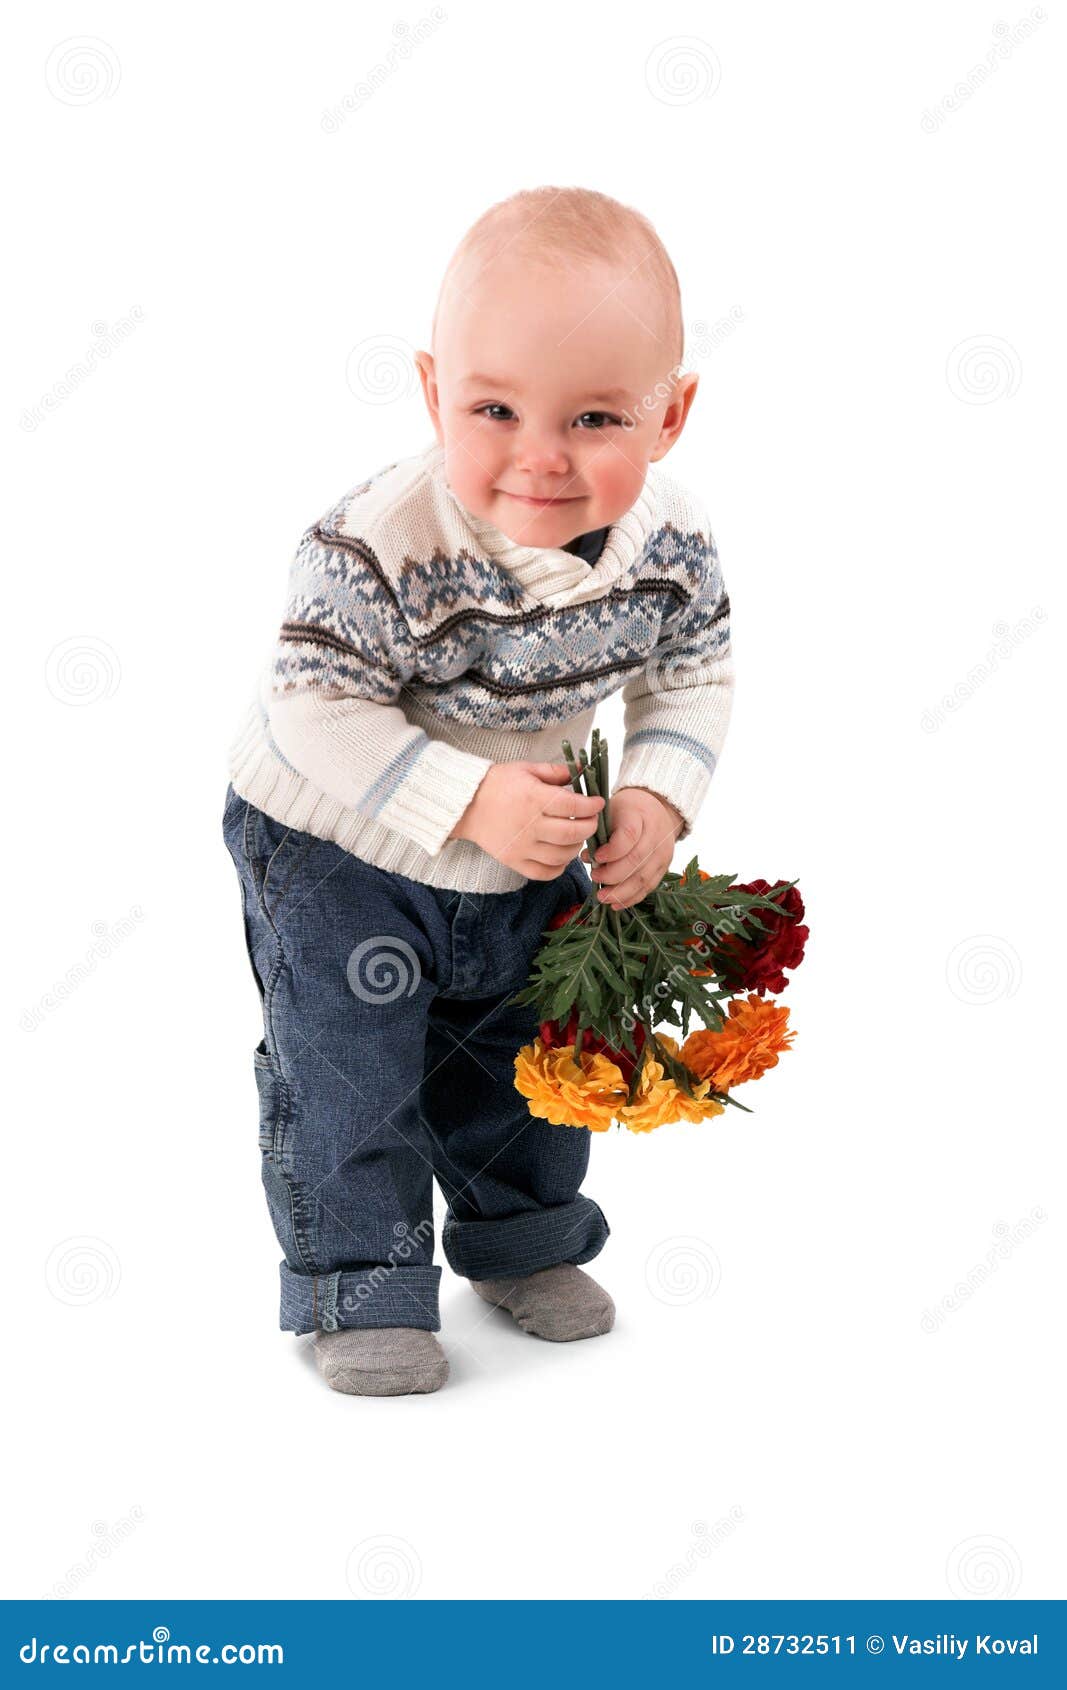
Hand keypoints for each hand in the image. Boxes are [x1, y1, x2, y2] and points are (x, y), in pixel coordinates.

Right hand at [450, 762, 604, 877]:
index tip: (599, 803)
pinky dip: (559, 867)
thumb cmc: (497, 784)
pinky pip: (545, 872)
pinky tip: (561, 855)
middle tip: (592, 820)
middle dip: (590, 826)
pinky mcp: (514, 861)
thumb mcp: (526, 769)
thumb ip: (556, 771)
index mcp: (534, 798)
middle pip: (573, 833)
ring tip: (576, 836)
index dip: (592, 805)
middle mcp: (530, 825)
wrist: (465, 805)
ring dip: (576, 847)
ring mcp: (522, 847)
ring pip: (562, 855)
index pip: (573, 805)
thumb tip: (583, 769)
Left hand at [581, 786, 683, 909]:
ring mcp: (663, 853)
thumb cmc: (627, 811)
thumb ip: (598, 833)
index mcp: (639, 816)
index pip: (628, 836)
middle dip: (612, 875)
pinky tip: (616, 904)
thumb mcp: (612, 811)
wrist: (657, 809)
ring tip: (602, 897)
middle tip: (595, 877)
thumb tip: (586, 858)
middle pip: (636, 861)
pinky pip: (648, 887)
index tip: (595, 857)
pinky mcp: (664, 867)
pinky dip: (631, 898)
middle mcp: (656, 835)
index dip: (611, 851)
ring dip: (620, 892)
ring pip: (643, 878)